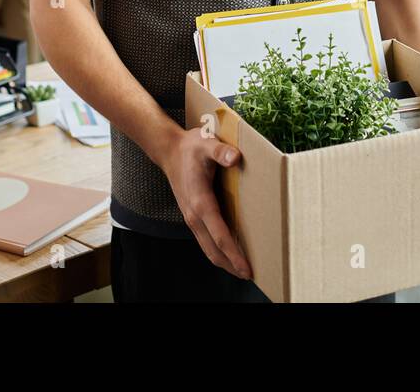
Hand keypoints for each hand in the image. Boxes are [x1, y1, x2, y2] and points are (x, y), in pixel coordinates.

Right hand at [158, 125, 251, 279]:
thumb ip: (221, 151)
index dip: (234, 254)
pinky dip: (217, 251)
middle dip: (232, 265)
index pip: (219, 235)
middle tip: (251, 275)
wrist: (168, 151)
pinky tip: (228, 253)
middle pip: (213, 250)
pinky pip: (205, 240)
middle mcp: (194, 215)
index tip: (247, 268)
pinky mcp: (192, 216)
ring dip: (224, 261)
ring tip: (242, 270)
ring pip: (208, 248)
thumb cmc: (190, 147)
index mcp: (200, 202)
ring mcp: (191, 218)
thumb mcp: (206, 143)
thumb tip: (235, 158)